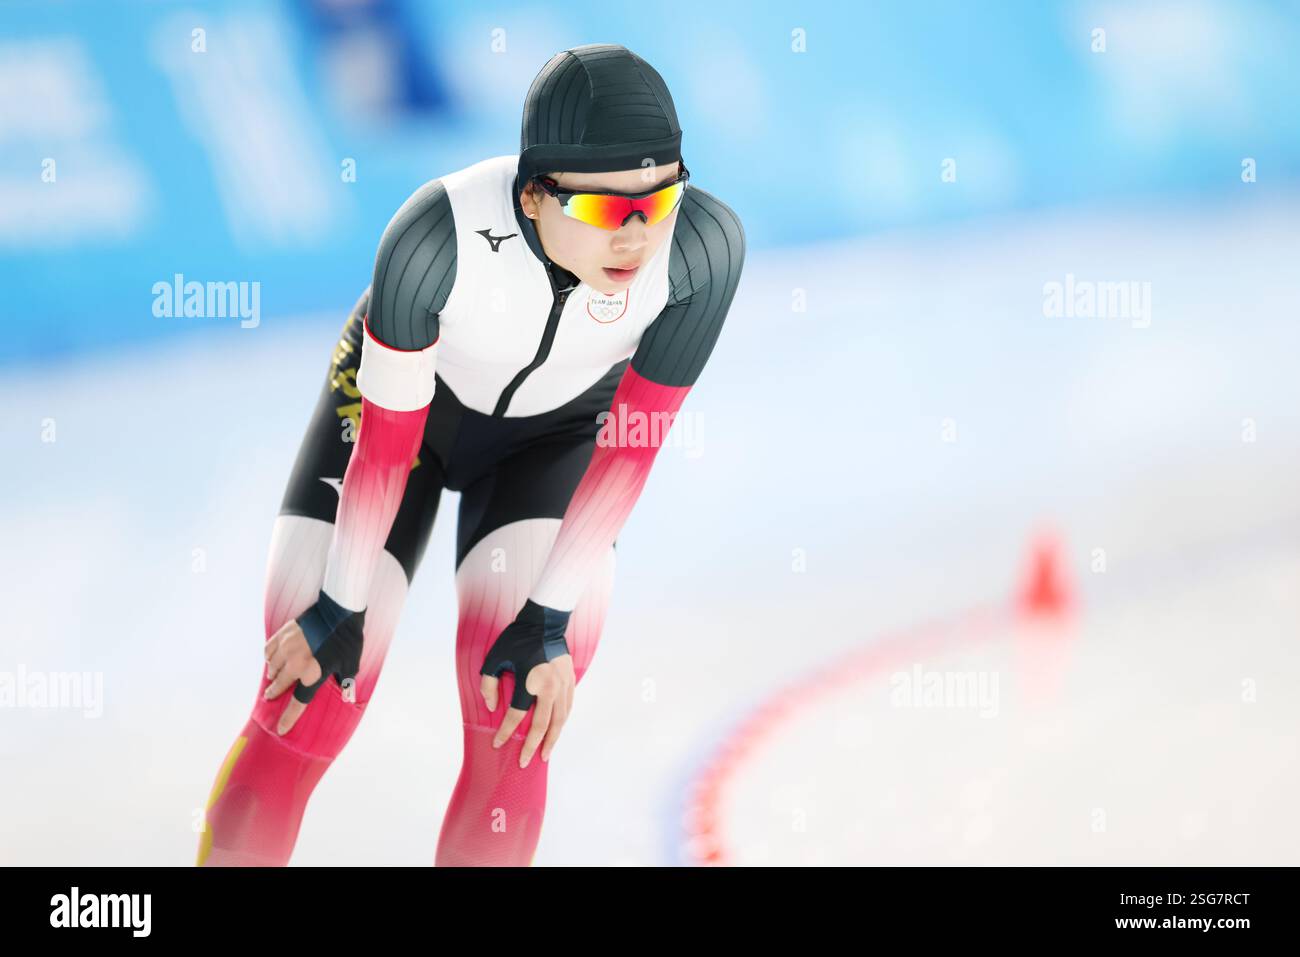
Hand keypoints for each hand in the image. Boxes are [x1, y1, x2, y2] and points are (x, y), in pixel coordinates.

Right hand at [263, 589, 364, 734]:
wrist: (339, 610)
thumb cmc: (348, 639)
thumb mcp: (351, 664)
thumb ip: (346, 682)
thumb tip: (349, 696)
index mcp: (313, 674)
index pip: (298, 702)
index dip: (289, 717)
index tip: (280, 729)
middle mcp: (296, 664)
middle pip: (279, 685)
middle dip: (274, 693)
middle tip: (269, 696)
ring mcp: (287, 648)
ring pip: (272, 668)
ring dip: (272, 675)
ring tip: (273, 677)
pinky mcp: (283, 634)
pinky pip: (269, 650)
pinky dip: (269, 657)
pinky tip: (271, 659)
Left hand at [480, 599, 575, 767]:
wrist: (545, 622)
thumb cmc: (517, 639)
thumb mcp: (495, 657)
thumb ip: (489, 683)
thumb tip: (493, 706)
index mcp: (529, 682)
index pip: (516, 715)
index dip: (505, 732)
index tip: (497, 744)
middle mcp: (549, 687)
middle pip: (541, 725)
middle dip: (532, 746)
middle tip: (524, 762)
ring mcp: (563, 685)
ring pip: (559, 721)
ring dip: (551, 740)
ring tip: (544, 756)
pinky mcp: (570, 682)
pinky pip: (567, 709)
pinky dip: (561, 724)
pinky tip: (556, 733)